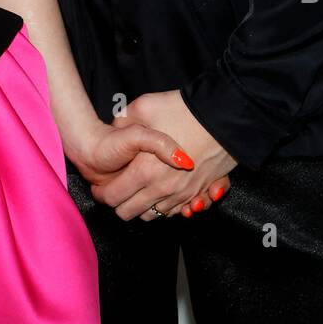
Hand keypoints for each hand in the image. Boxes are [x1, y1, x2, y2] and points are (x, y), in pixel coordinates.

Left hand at [94, 90, 237, 221]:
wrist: (223, 118)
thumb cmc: (184, 111)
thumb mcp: (144, 107)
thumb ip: (124, 120)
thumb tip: (114, 126)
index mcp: (144, 171)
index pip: (113, 196)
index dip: (102, 194)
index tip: (99, 187)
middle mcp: (162, 189)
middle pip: (129, 211)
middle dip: (118, 204)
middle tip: (113, 191)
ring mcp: (181, 195)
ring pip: (152, 216)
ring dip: (140, 207)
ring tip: (134, 193)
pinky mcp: (197, 194)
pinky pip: (174, 212)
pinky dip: (163, 208)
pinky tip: (158, 194)